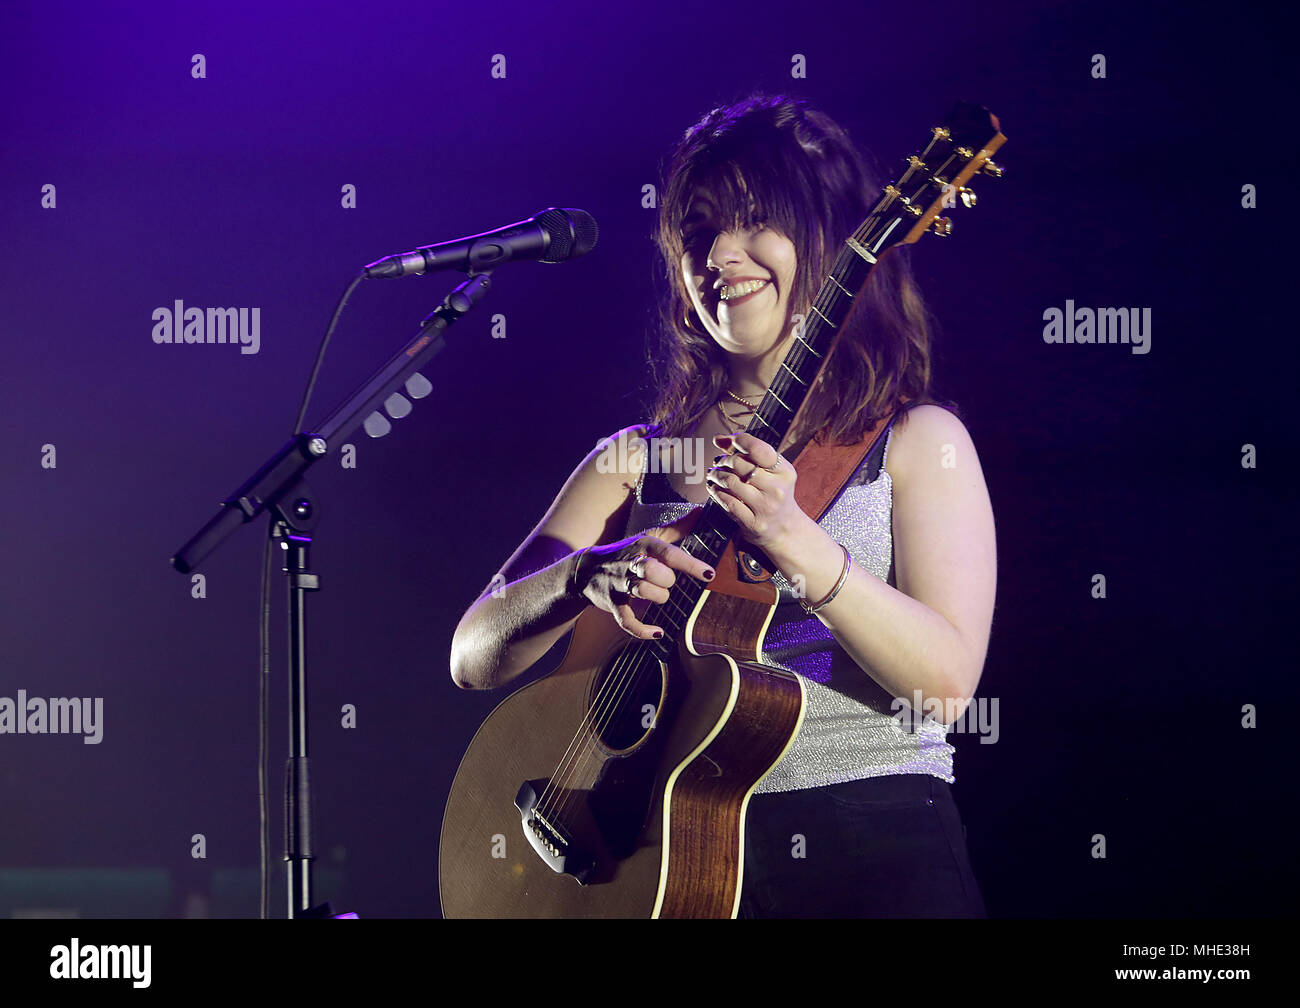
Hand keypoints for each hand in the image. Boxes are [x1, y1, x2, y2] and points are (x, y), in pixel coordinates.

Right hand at [575, 534, 714, 639]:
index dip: (690, 565)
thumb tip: (699, 511)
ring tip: (658, 595)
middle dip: (667, 580)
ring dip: (658, 597)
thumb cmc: (624, 554)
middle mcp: (631, 562)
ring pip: (643, 592)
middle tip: (666, 581)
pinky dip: (642, 629)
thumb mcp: (646, 538)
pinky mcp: (612, 603)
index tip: (709, 574)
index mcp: (642, 546)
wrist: (584, 569)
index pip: (669, 554)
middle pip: (654, 571)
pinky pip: (627, 620)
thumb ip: (674, 529)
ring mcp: (619, 583)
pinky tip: (657, 632)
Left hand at [705, 432, 804, 553]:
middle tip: (718, 462)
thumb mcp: (770, 472)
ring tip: (713, 474)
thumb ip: (747, 452)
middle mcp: (777, 489)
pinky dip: (716, 492)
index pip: (758, 449)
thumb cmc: (773, 493)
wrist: (785, 529)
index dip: (739, 441)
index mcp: (785, 471)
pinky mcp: (753, 523)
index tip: (730, 442)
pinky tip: (714, 488)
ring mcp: (765, 507)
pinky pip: (727, 502)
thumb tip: (718, 439)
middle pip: (740, 464)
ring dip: (716, 475)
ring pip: (731, 482)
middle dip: (724, 460)